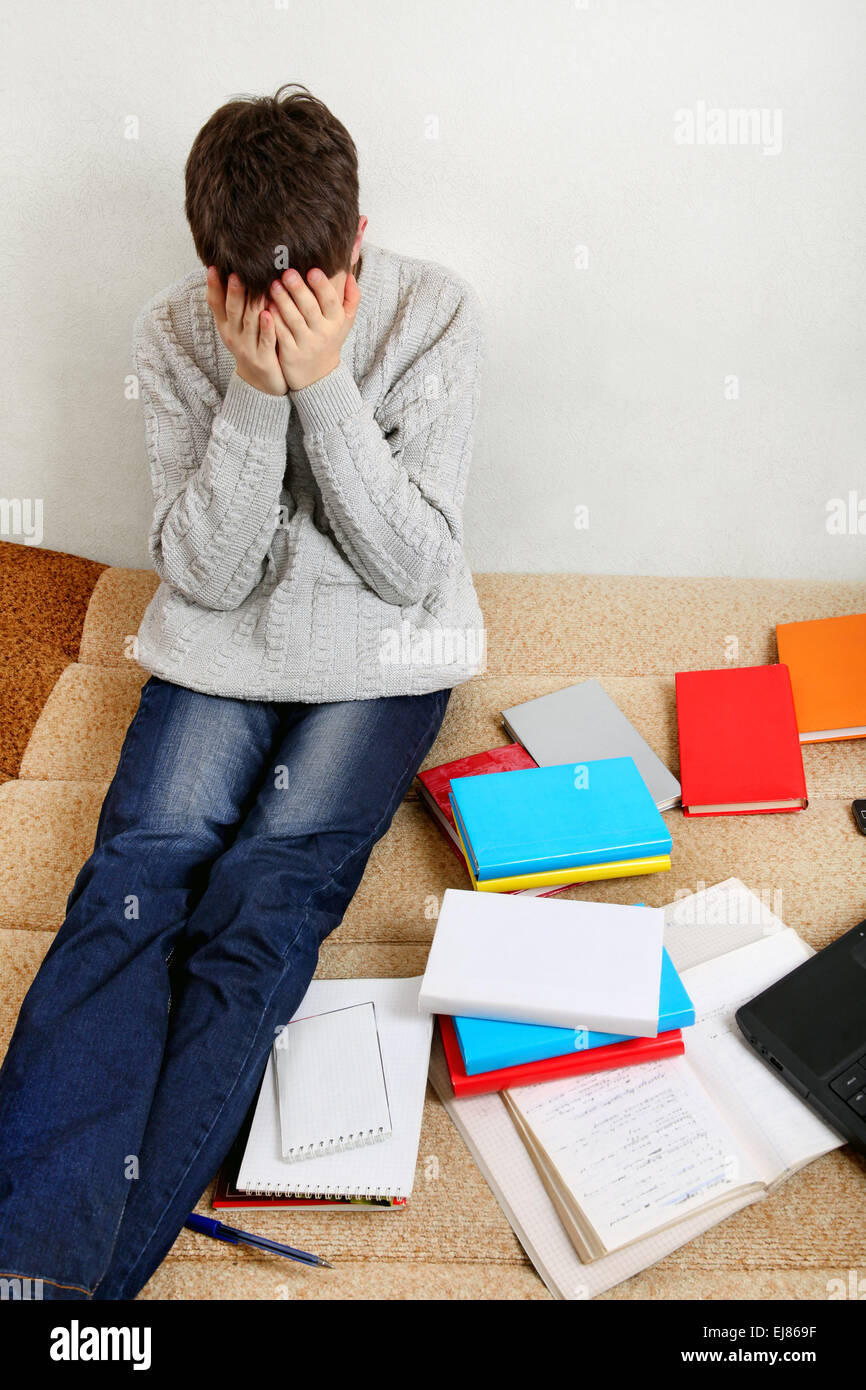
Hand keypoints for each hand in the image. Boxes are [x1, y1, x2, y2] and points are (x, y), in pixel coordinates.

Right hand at [205, 267, 286, 396]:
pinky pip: (265, 340)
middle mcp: (233, 336)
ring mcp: (247, 348)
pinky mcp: (263, 359)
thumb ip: (236, 304)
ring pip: (249, 322)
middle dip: (233, 291)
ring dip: (252, 303)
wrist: (261, 384)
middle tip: (235, 273)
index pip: (215, 304)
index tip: (214, 268)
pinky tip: (268, 314)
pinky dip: (266, 327)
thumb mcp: (237, 328)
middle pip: (232, 310)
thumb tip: (232, 271)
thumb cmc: (252, 347)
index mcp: (225, 326)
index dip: (214, 287)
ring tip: (255, 285)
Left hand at [267, 267, 361, 391]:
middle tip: (287, 273)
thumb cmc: (329, 340)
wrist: (318, 376)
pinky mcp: (290, 354)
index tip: (312, 270)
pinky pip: (281, 334)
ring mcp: (306, 344)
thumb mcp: (345, 322)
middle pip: (310, 309)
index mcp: (336, 322)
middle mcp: (323, 333)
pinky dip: (274, 320)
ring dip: (283, 301)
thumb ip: (351, 298)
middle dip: (299, 290)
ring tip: (274, 285)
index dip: (322, 286)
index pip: (331, 301)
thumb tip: (350, 274)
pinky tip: (267, 306)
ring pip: (294, 320)